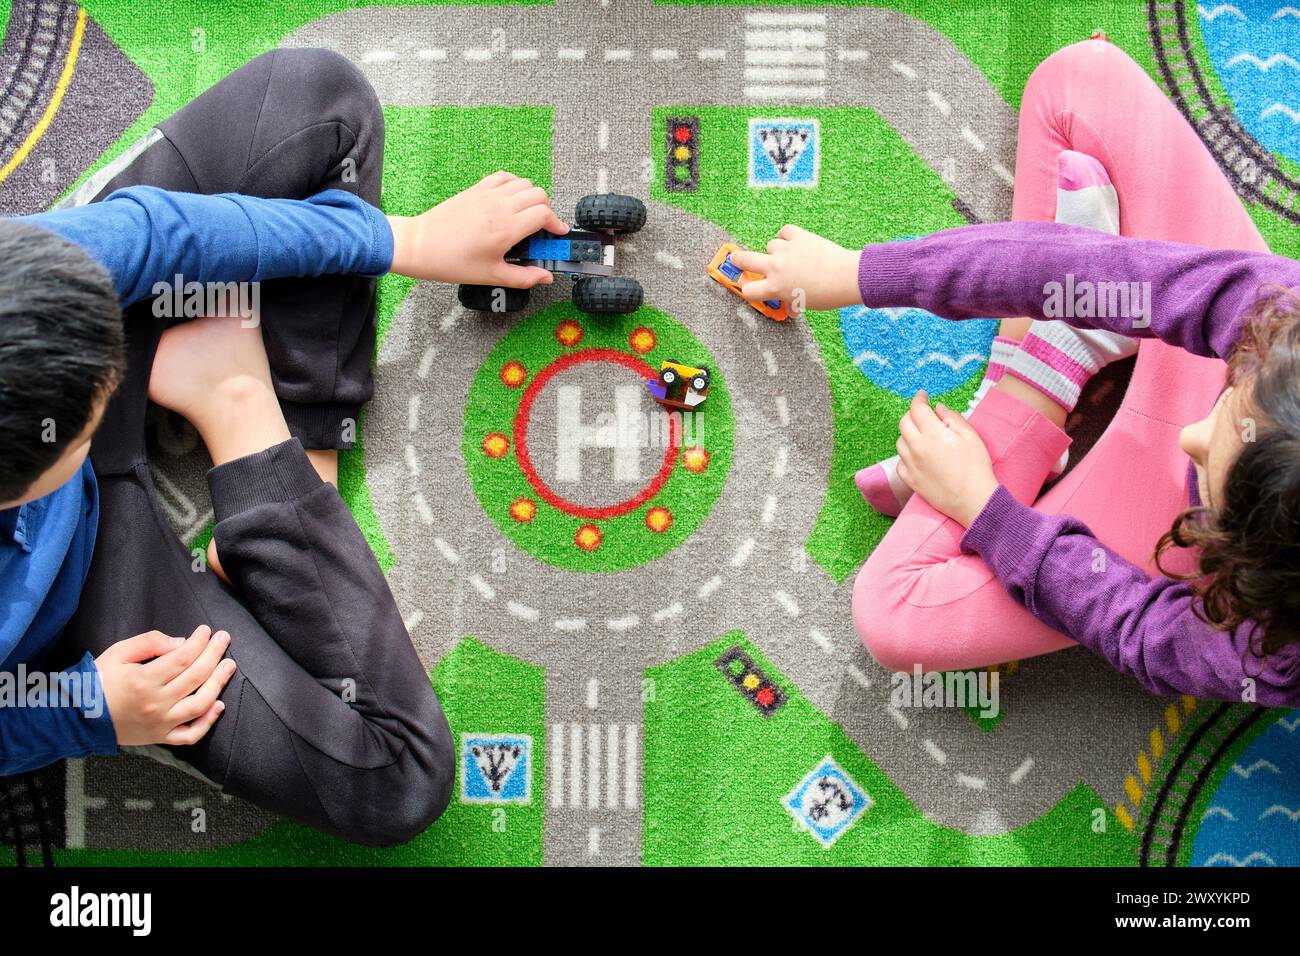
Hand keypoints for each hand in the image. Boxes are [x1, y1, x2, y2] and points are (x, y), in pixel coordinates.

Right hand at [96, 625, 236, 746]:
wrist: (77, 717)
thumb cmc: (97, 682)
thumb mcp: (117, 653)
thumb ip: (149, 643)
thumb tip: (181, 643)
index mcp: (144, 681)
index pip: (183, 658)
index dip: (199, 642)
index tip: (206, 630)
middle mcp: (156, 703)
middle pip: (196, 677)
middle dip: (214, 654)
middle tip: (224, 639)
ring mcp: (160, 723)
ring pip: (200, 704)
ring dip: (219, 683)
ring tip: (229, 665)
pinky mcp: (160, 737)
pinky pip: (190, 735)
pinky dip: (208, 722)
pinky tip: (219, 705)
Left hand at [387, 171, 569, 287]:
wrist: (421, 245)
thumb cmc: (451, 261)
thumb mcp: (492, 275)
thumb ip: (523, 277)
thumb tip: (544, 276)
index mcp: (506, 228)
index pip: (544, 215)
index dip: (556, 224)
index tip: (558, 234)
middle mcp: (499, 206)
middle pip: (539, 195)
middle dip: (546, 210)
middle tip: (542, 228)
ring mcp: (487, 194)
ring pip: (524, 183)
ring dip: (532, 197)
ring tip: (527, 214)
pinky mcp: (476, 189)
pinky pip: (504, 177)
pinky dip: (514, 184)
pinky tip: (511, 199)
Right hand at [729, 225, 861, 314]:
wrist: (847, 277)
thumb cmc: (828, 295)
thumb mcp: (803, 304)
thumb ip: (790, 303)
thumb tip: (789, 307)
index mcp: (775, 288)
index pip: (748, 290)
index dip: (748, 289)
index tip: (750, 287)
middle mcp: (776, 268)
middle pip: (743, 259)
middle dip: (737, 259)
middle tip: (736, 259)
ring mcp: (786, 250)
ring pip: (770, 245)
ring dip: (776, 251)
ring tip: (789, 256)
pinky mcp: (799, 236)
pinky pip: (784, 231)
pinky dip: (787, 236)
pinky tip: (793, 242)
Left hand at [895, 391, 998, 525]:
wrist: (974, 500)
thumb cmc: (977, 468)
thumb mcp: (971, 437)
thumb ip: (953, 418)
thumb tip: (938, 408)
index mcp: (933, 434)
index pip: (917, 409)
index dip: (919, 399)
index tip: (923, 396)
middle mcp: (917, 448)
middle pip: (904, 423)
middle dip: (912, 414)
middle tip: (923, 415)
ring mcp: (911, 465)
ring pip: (900, 442)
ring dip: (909, 434)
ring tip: (923, 436)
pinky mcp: (910, 480)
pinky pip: (900, 462)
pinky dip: (906, 455)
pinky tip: (918, 456)